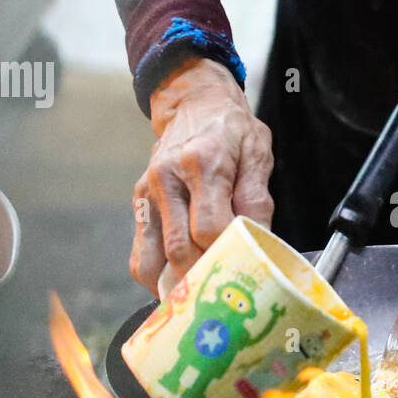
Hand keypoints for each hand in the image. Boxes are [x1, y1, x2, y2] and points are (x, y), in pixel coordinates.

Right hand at [130, 57, 274, 294]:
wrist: (194, 103)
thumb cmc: (231, 130)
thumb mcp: (258, 152)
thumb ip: (257, 198)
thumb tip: (258, 241)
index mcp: (202, 163)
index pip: (209, 227)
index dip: (228, 253)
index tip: (246, 266)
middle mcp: (167, 179)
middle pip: (180, 250)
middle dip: (205, 276)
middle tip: (228, 292)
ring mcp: (148, 193)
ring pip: (153, 260)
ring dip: (178, 285)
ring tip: (202, 294)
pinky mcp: (139, 205)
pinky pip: (141, 255)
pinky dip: (158, 278)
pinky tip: (181, 284)